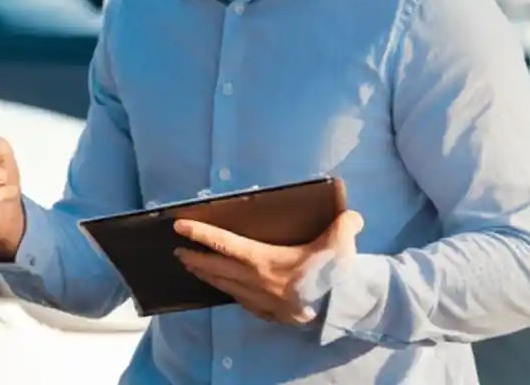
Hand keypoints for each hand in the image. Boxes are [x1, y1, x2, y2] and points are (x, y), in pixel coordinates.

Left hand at [173, 210, 364, 325]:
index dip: (200, 233)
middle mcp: (255, 281)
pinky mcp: (268, 313)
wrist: (342, 311)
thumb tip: (351, 215)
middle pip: (216, 268)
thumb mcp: (341, 244)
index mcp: (264, 260)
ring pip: (224, 286)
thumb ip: (344, 224)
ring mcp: (259, 299)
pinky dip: (227, 291)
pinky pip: (240, 300)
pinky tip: (224, 288)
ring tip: (192, 267)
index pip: (224, 244)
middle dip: (194, 259)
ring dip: (206, 276)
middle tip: (177, 252)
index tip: (180, 226)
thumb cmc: (334, 275)